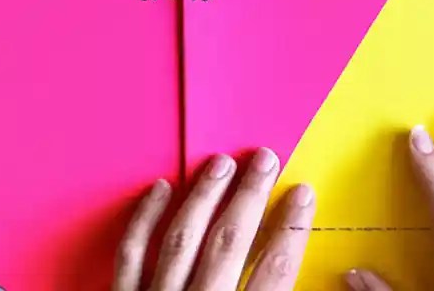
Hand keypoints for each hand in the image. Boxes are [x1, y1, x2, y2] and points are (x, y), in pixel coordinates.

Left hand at [113, 148, 316, 290]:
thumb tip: (285, 262)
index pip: (274, 272)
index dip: (293, 229)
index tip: (303, 195)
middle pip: (228, 244)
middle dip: (250, 196)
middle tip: (265, 160)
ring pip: (182, 238)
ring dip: (204, 196)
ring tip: (221, 163)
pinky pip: (130, 253)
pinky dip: (145, 218)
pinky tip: (159, 188)